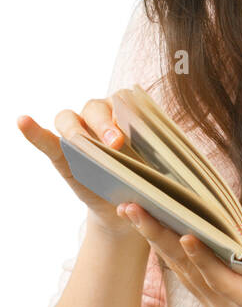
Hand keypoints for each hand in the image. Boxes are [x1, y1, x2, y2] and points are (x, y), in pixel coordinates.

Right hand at [17, 99, 144, 241]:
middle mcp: (99, 117)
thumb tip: (151, 182)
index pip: (122, 102)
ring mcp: (78, 132)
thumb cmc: (144, 181)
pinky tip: (23, 121)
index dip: (125, 112)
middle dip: (104, 123)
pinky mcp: (60, 152)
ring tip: (81, 144)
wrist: (123, 204)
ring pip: (69, 119)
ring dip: (76, 130)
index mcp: (125, 115)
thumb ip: (153, 170)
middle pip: (95, 108)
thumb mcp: (153, 173)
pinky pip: (45, 138)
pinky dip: (34, 130)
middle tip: (116, 143)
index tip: (135, 129)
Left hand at [117, 202, 241, 306]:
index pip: (225, 281)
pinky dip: (166, 247)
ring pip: (180, 271)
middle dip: (161, 239)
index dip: (205, 260)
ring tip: (131, 207)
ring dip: (155, 240)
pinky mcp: (212, 300)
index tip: (186, 234)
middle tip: (133, 208)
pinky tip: (149, 223)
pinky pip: (184, 273)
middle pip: (189, 272)